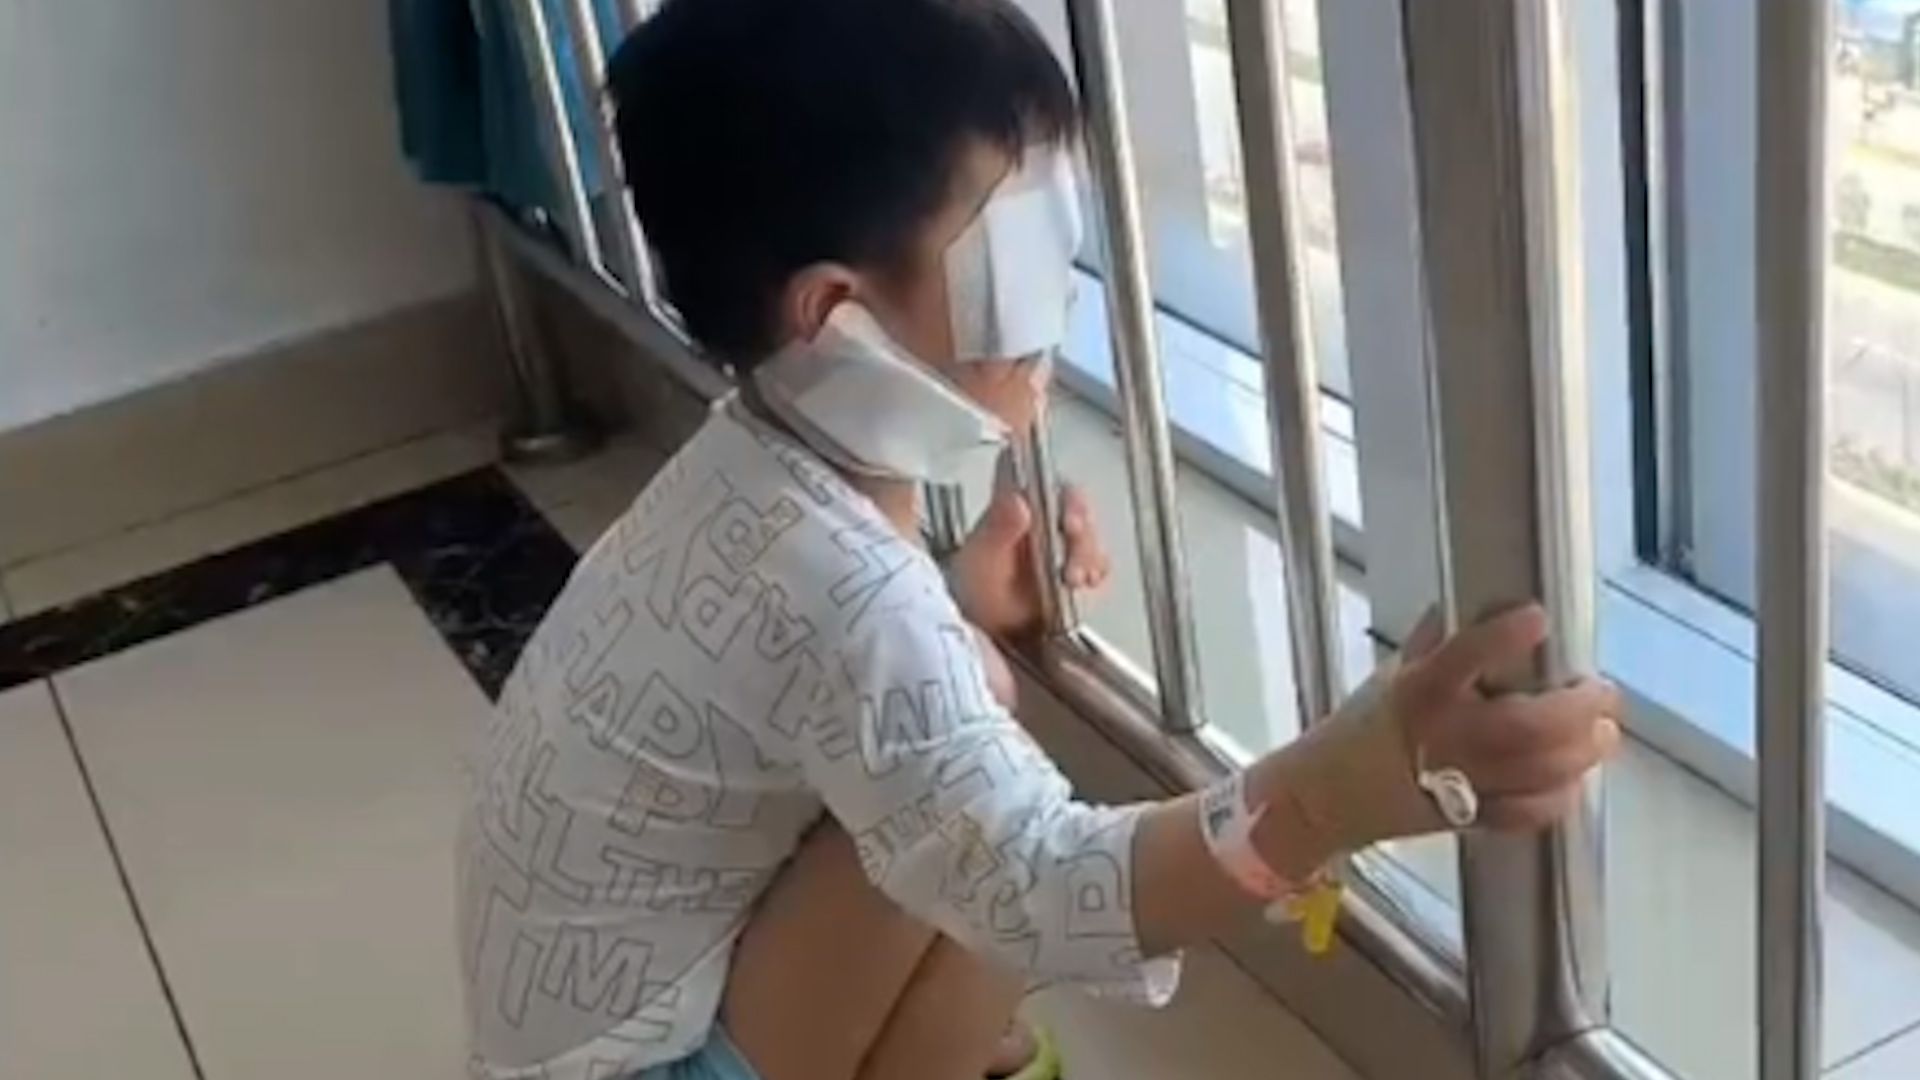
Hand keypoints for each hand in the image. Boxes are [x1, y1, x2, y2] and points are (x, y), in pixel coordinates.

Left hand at [946, 461, 1111, 639]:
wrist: (985, 633)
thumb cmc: (975, 591)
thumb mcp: (980, 560)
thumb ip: (998, 529)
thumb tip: (1018, 501)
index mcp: (1010, 502)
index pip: (1031, 467)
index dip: (1044, 464)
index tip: (1058, 495)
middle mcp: (1039, 515)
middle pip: (1071, 499)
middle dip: (1078, 517)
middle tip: (1072, 534)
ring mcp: (1060, 540)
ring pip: (1088, 530)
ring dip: (1088, 550)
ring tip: (1074, 575)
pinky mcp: (1076, 565)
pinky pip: (1098, 560)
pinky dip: (1097, 569)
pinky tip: (1087, 581)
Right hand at [1254, 604, 1621, 873]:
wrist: (1324, 798)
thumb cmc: (1361, 728)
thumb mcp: (1392, 675)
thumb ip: (1437, 643)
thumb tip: (1476, 602)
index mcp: (1416, 692)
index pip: (1463, 657)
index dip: (1505, 637)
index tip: (1539, 617)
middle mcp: (1441, 738)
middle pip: (1525, 726)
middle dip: (1576, 709)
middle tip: (1602, 694)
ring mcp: (1458, 784)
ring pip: (1537, 772)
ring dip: (1582, 752)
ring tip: (1603, 733)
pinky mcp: (1468, 821)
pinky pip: (1527, 813)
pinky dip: (1559, 796)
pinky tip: (1574, 778)